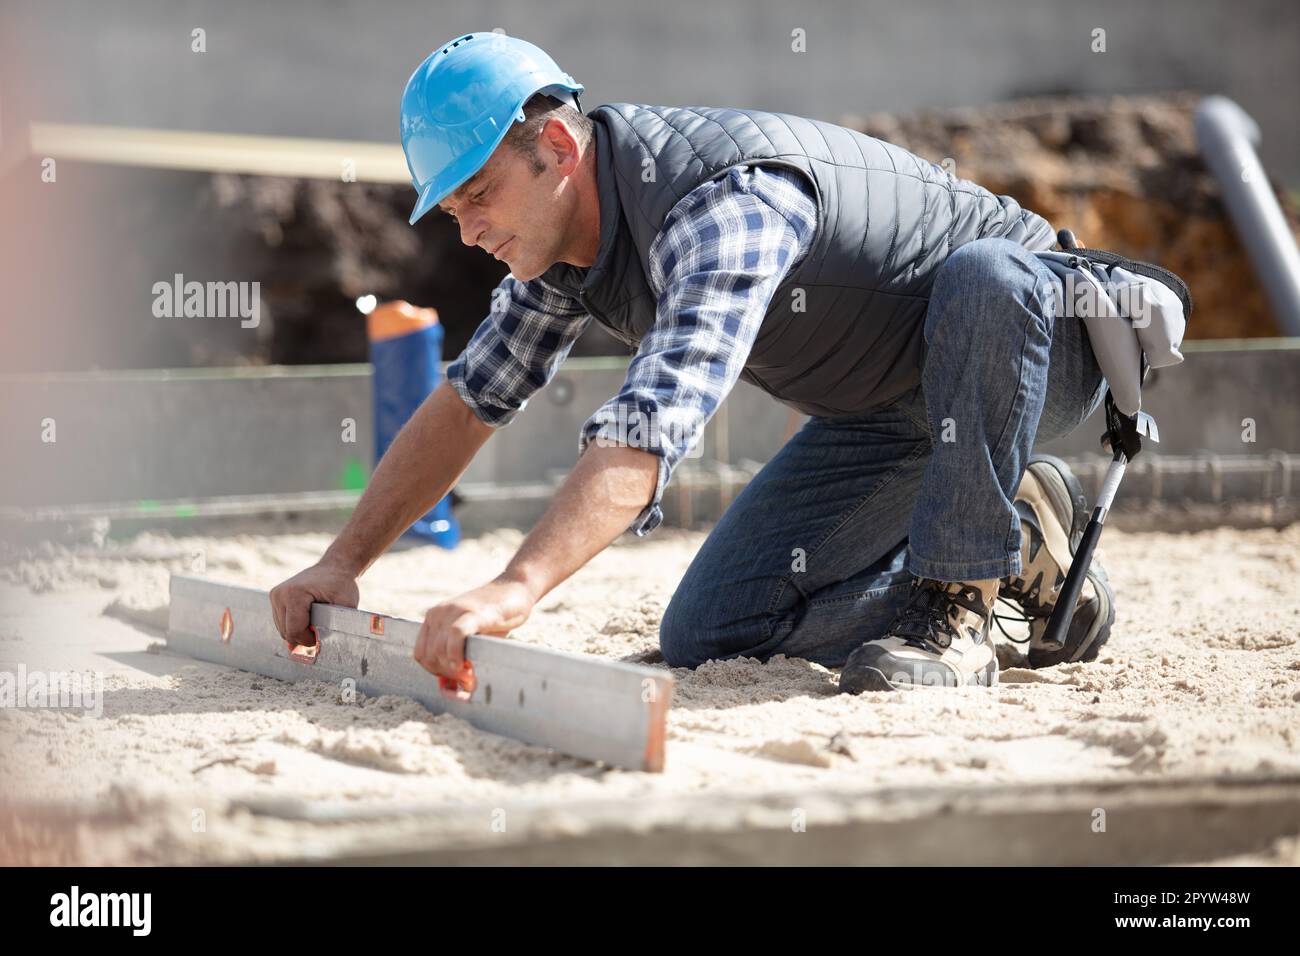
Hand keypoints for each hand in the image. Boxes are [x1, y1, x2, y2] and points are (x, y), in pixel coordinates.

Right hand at [270, 562, 359, 646]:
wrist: (335, 567)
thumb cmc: (342, 584)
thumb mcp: (346, 605)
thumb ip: (336, 626)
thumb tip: (325, 645)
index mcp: (294, 594)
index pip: (294, 631)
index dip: (309, 640)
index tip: (323, 636)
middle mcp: (280, 594)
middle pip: (286, 633)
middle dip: (304, 637)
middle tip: (321, 630)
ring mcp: (275, 595)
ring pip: (282, 629)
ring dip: (299, 631)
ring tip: (315, 621)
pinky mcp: (275, 597)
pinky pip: (282, 622)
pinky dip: (294, 625)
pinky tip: (308, 618)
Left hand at [414, 577, 535, 682]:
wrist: (515, 588)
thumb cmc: (495, 616)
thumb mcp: (470, 634)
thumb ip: (457, 653)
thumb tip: (455, 688)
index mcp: (434, 617)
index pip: (421, 654)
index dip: (436, 672)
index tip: (455, 678)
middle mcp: (439, 613)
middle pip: (429, 656)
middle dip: (446, 674)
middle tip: (466, 678)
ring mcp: (454, 611)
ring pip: (438, 650)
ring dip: (452, 669)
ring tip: (470, 673)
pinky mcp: (472, 613)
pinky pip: (455, 636)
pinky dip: (457, 655)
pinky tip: (467, 664)